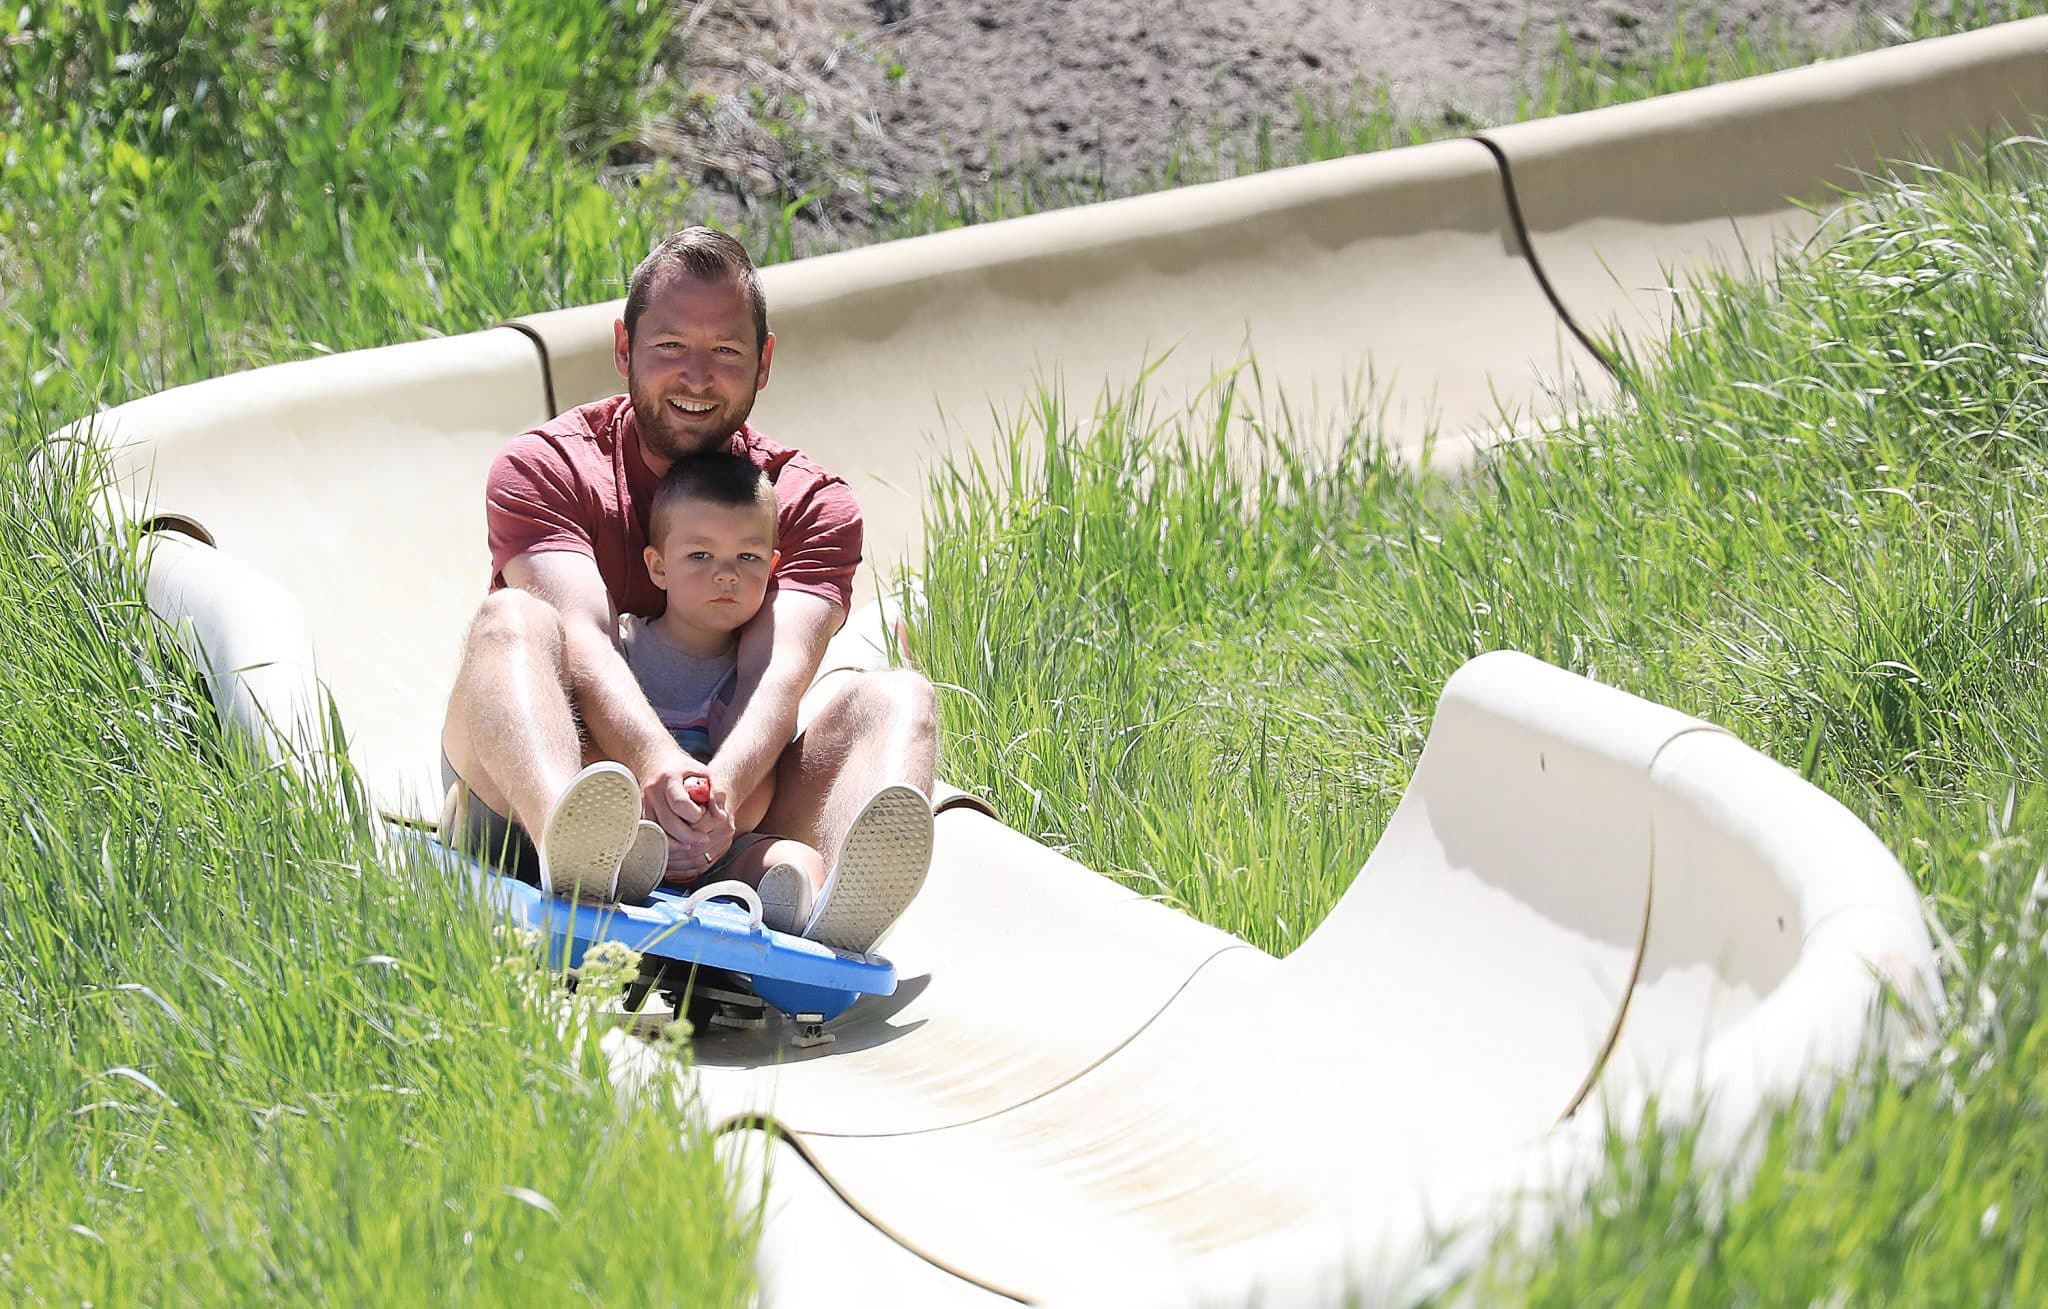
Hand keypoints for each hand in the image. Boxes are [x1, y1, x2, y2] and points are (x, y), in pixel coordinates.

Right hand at [644, 753, 735, 881]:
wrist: (656, 763)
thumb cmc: (685, 770)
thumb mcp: (705, 774)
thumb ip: (716, 793)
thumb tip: (721, 817)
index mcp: (669, 779)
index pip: (680, 803)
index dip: (695, 814)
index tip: (704, 814)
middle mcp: (653, 792)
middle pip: (668, 823)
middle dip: (689, 836)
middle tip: (704, 840)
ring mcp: (644, 805)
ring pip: (657, 834)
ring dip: (676, 844)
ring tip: (692, 845)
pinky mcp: (640, 815)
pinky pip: (651, 836)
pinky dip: (666, 844)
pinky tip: (679, 844)